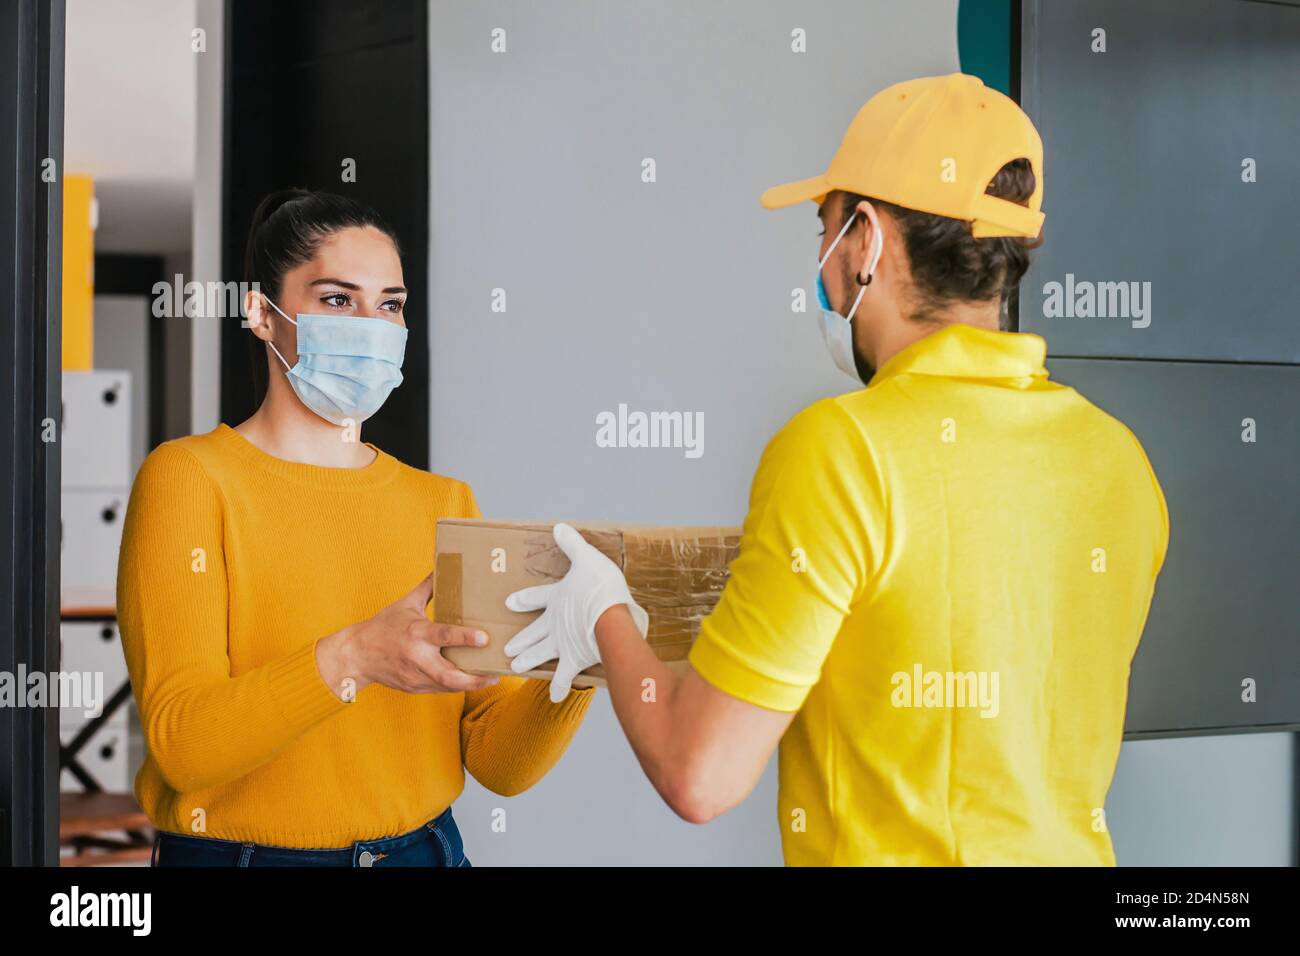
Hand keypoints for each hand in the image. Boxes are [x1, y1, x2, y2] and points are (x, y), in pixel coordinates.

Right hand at [321, 573, 500, 696]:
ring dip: (470, 684)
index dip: (465, 637)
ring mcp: (415, 676)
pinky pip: (440, 689)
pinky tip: (472, 680)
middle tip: (496, 673)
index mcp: (416, 633)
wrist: (356, 655)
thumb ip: (428, 587)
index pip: (443, 635)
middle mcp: (417, 657)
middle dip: (474, 677)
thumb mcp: (406, 604)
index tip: (485, 638)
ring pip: (447, 686)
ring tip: (492, 677)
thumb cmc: (383, 627)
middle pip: (448, 674)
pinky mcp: (414, 687)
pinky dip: (457, 686)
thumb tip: (443, 564)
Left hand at [504, 523, 648, 701]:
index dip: (523, 600)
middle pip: (532, 633)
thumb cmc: (600, 586)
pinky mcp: (573, 658)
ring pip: (540, 654)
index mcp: (555, 598)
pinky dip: (560, 687)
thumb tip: (558, 526)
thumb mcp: (586, 558)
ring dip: (528, 661)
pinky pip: (565, 676)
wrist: (610, 615)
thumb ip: (572, 545)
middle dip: (520, 640)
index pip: (534, 598)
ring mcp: (561, 643)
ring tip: (515, 668)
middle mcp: (553, 623)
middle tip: (507, 649)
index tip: (509, 603)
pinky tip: (555, 697)